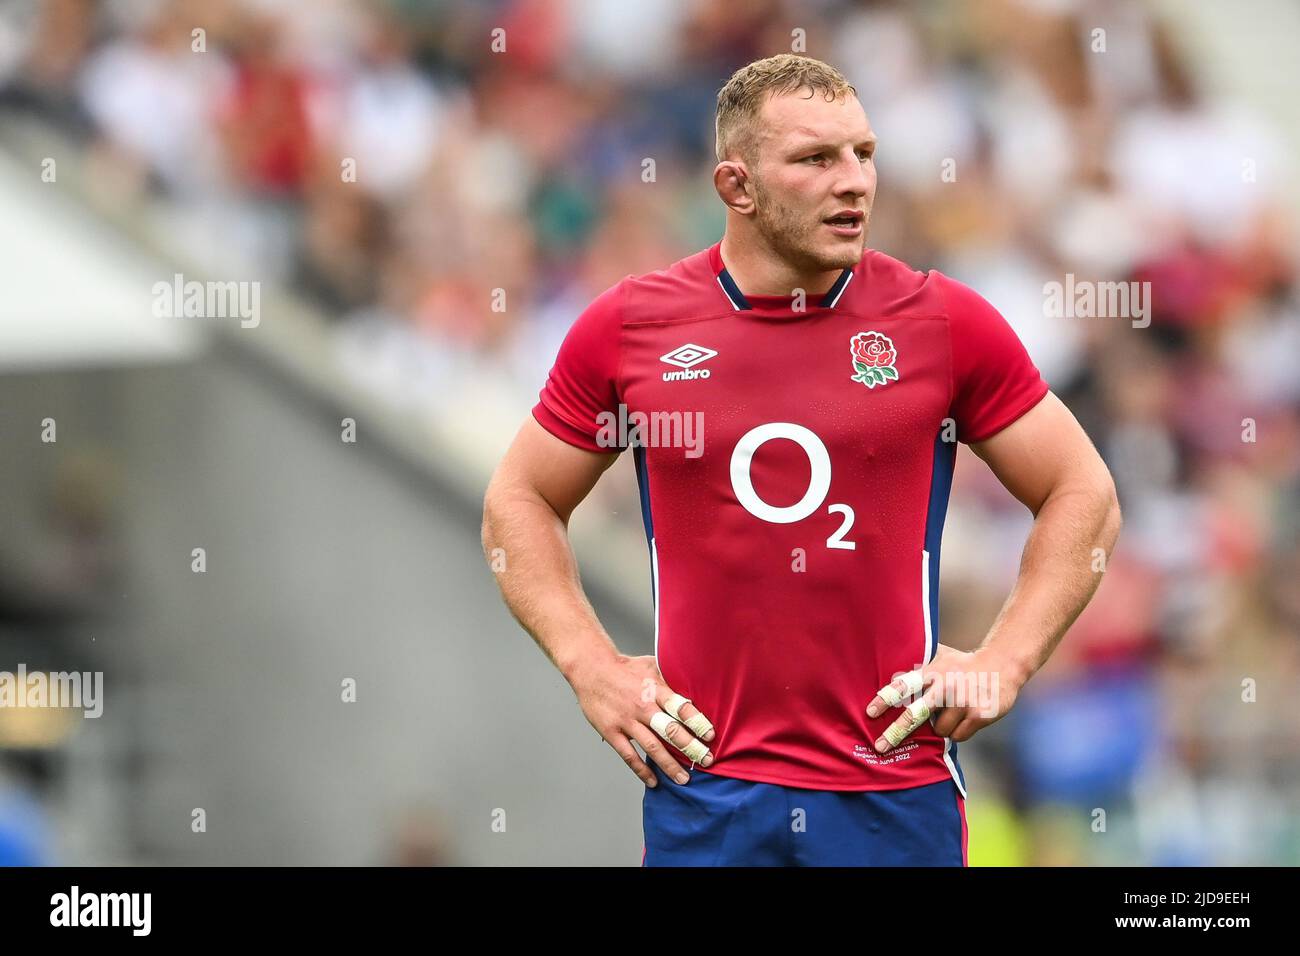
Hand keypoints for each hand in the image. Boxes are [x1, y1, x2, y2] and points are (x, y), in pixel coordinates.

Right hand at [569, 653, 715, 786]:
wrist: (591, 668)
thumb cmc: (624, 667)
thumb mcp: (651, 665)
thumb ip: (670, 679)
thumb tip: (694, 687)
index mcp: (654, 689)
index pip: (680, 706)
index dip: (697, 721)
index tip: (710, 735)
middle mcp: (642, 706)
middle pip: (670, 730)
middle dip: (691, 748)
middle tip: (707, 761)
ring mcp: (626, 721)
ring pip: (652, 747)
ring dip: (670, 764)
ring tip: (684, 779)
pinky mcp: (611, 732)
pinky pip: (629, 755)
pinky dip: (641, 770)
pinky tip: (654, 781)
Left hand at [865, 644, 1023, 753]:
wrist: (1003, 666)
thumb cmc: (964, 664)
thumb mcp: (940, 657)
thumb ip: (920, 664)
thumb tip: (890, 665)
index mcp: (932, 671)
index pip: (904, 686)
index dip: (886, 699)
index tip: (870, 712)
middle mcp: (945, 686)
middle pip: (916, 713)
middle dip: (897, 731)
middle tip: (880, 746)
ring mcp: (962, 701)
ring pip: (939, 730)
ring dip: (942, 727)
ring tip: (953, 710)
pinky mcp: (978, 715)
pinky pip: (957, 736)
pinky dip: (959, 731)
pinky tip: (967, 716)